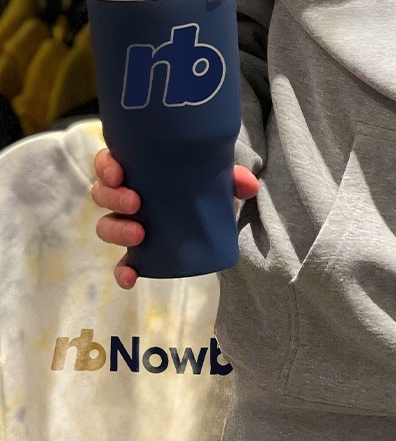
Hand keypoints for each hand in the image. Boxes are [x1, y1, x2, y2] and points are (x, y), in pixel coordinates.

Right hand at [90, 147, 259, 289]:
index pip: (109, 162)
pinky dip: (122, 271)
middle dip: (113, 197)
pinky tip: (131, 277)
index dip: (106, 166)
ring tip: (139, 233)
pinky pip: (121, 263)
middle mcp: (126, 195)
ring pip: (105, 225)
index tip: (118, 172)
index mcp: (137, 169)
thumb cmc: (202, 186)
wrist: (209, 214)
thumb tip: (248, 185)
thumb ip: (233, 178)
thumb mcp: (217, 178)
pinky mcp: (135, 252)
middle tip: (136, 202)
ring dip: (116, 230)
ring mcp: (127, 223)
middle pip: (102, 194)